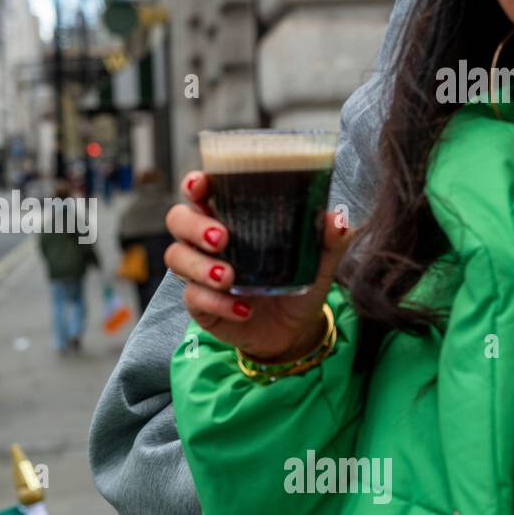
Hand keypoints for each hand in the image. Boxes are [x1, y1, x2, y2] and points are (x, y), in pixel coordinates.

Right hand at [164, 171, 354, 361]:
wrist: (294, 330)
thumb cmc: (298, 282)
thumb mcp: (319, 261)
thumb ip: (328, 240)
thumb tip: (337, 219)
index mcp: (230, 217)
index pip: (201, 191)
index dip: (194, 184)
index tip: (201, 185)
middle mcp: (207, 241)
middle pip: (178, 219)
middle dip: (194, 226)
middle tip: (222, 239)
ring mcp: (199, 272)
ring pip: (177, 257)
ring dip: (200, 266)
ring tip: (230, 279)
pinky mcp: (199, 303)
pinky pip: (193, 298)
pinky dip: (217, 304)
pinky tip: (242, 309)